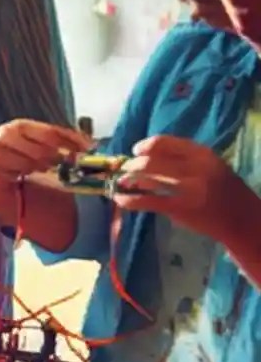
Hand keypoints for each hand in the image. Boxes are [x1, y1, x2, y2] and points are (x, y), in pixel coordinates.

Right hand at [0, 120, 92, 211]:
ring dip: (41, 171)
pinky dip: (23, 181)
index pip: (52, 133)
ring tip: (38, 172)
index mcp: (17, 126)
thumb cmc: (8, 159)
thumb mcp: (29, 145)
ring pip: (33, 164)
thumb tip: (88, 144)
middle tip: (69, 169)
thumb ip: (52, 143)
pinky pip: (18, 179)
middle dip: (60, 160)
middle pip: (45, 150)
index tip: (91, 150)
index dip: (73, 142)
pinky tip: (21, 180)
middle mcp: (4, 137)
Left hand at [113, 135, 254, 241]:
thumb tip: (145, 160)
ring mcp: (189, 189)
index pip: (167, 143)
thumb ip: (182, 162)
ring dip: (128, 180)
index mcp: (203, 154)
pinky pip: (147, 201)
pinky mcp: (180, 209)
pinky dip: (129, 200)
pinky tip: (120, 199)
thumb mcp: (208, 168)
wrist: (242, 219)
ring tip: (120, 183)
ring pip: (148, 179)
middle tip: (124, 170)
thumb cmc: (222, 190)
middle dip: (132, 165)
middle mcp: (196, 169)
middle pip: (152, 161)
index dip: (146, 145)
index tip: (135, 150)